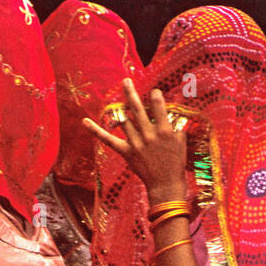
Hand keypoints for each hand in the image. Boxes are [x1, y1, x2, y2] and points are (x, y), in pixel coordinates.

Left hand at [83, 77, 186, 198]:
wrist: (165, 185)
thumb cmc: (176, 163)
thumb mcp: (181, 141)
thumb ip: (175, 124)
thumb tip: (170, 112)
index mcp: (164, 130)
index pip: (157, 104)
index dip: (155, 95)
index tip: (153, 93)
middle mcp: (149, 134)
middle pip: (137, 109)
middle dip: (130, 93)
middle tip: (125, 81)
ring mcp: (136, 143)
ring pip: (124, 121)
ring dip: (120, 109)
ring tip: (118, 99)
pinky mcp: (126, 152)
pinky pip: (108, 140)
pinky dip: (96, 131)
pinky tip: (85, 122)